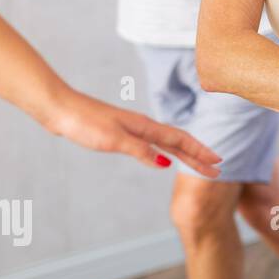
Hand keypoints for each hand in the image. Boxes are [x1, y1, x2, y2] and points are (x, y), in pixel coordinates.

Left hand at [45, 87, 222, 176]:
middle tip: (217, 169)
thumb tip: (165, 163)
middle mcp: (143, 127)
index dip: (199, 152)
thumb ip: (140, 150)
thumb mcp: (113, 140)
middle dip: (198, 156)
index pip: (180, 141)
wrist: (60, 110)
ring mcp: (133, 130)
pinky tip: (162, 157)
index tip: (218, 162)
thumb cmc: (84, 122)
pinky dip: (165, 151)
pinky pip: (153, 144)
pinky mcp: (121, 133)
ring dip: (184, 154)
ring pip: (167, 143)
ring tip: (198, 164)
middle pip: (178, 142)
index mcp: (145, 127)